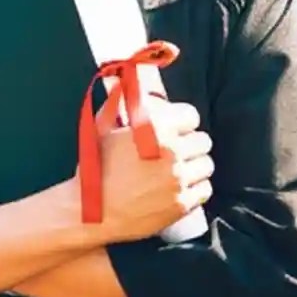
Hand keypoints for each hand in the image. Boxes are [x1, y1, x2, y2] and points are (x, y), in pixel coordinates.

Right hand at [92, 97, 213, 243]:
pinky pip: (204, 189)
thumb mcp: (102, 130)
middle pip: (203, 140)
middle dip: (190, 144)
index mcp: (155, 128)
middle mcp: (172, 152)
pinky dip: (195, 187)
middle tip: (176, 151)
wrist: (90, 212)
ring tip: (178, 170)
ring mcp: (178, 179)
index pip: (191, 116)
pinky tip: (179, 188)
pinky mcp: (182, 204)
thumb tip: (123, 85)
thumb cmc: (94, 169)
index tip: (176, 129)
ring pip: (206, 165)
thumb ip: (117, 105)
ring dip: (194, 166)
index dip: (182, 121)